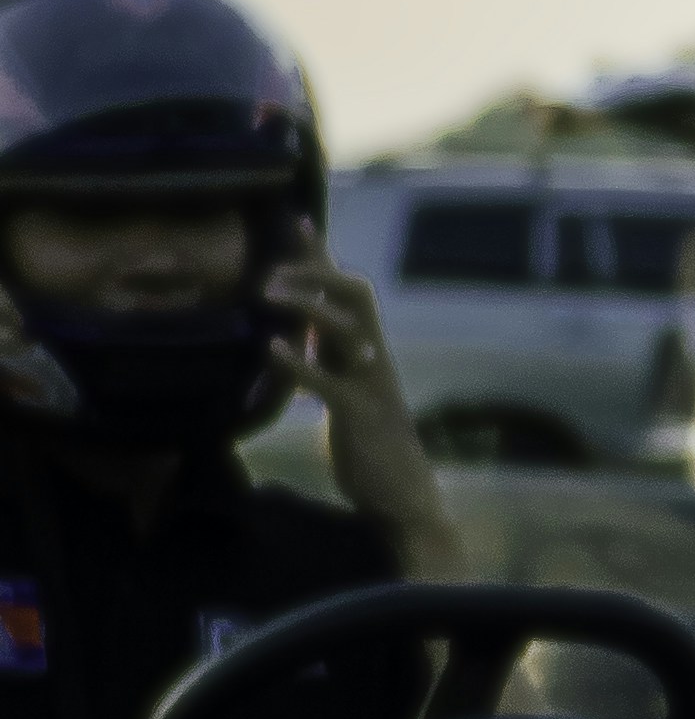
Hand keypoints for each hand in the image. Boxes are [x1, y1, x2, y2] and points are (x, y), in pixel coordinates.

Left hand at [263, 256, 455, 561]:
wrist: (402, 496)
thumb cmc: (371, 446)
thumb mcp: (347, 389)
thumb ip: (330, 358)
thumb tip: (300, 330)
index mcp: (369, 351)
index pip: (348, 290)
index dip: (323, 256)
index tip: (297, 221)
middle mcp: (375, 358)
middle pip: (356, 293)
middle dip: (315, 273)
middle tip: (270, 273)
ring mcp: (371, 384)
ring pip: (348, 326)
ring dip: (307, 304)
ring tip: (267, 296)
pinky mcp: (360, 415)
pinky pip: (328, 381)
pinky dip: (297, 362)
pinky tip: (270, 349)